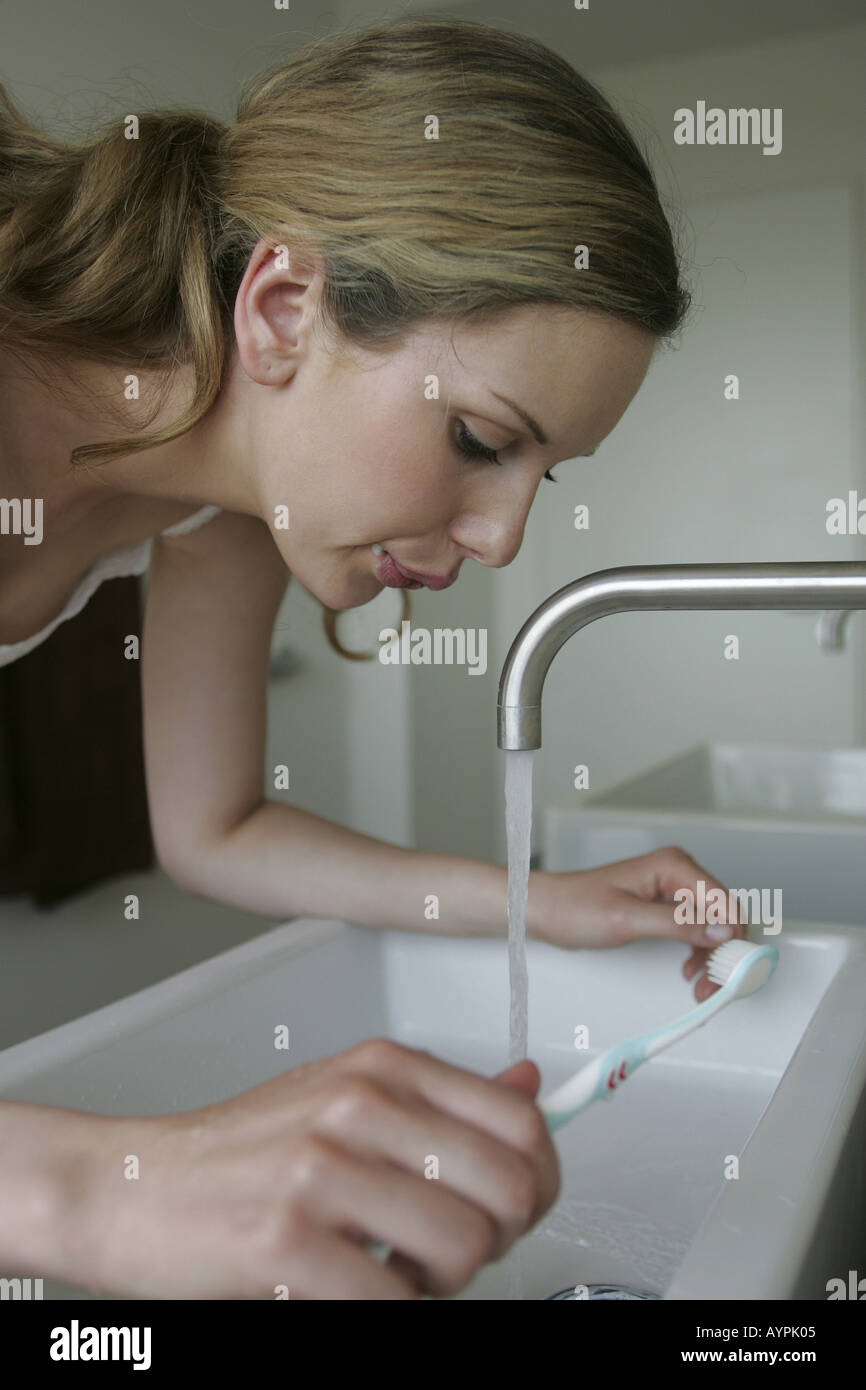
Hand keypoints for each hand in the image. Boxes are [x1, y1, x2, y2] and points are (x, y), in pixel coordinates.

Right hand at [68, 1041, 558, 1299]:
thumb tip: (529, 1087)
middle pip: (510, 1190)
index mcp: (382, 1067)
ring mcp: (320, 1169)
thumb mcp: (345, 1098)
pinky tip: (357, 1289)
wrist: (131, 1190)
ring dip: (443, 1283)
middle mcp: (357, 1104)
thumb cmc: (241, 1152)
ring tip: (397, 1272)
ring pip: (464, 1248)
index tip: (510, 1209)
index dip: (536, 1183)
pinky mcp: (286, 1241)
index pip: (521, 1124)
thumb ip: (439, 1100)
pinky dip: (394, 1312)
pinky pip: (398, 1302)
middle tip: (451, 1251)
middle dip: (496, 1240)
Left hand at [528, 845, 745, 1001]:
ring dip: (711, 957)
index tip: (731, 971)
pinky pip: (696, 928)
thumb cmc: (575, 907)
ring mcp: (671, 888)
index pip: (725, 902)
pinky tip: (689, 970)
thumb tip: (723, 930)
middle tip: (713, 986)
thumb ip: (678, 924)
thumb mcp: (628, 920)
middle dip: (724, 953)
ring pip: (712, 925)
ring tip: (700, 986)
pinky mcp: (664, 904)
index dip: (734, 939)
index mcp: (672, 866)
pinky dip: (697, 951)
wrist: (548, 910)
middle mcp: (677, 872)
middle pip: (723, 914)